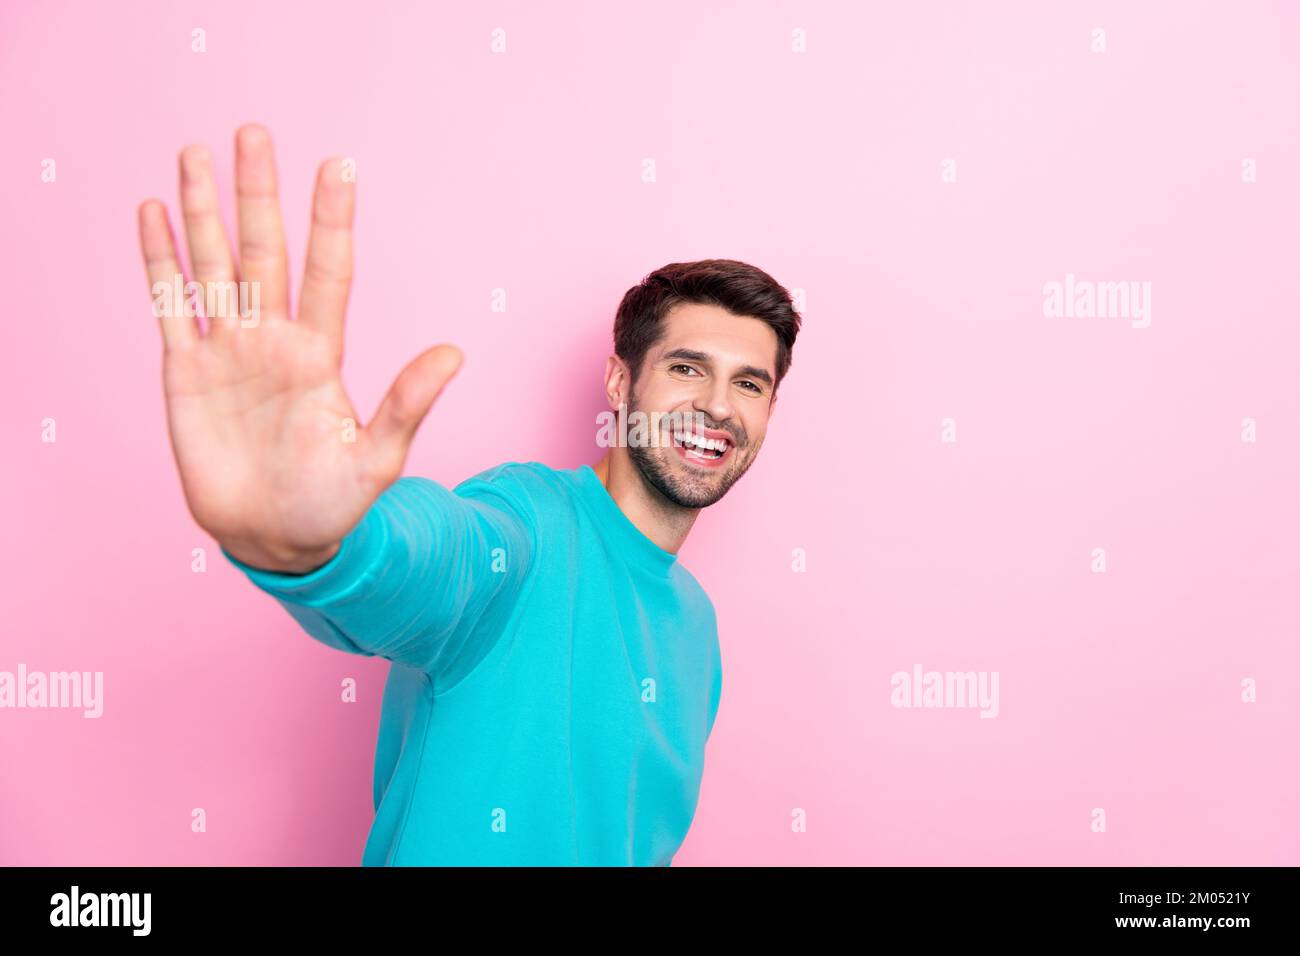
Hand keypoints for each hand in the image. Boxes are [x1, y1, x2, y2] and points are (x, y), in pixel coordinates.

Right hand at [137, 124, 461, 572]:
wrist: (275, 539)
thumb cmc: (333, 504)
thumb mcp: (377, 457)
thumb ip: (407, 404)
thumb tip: (455, 353)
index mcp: (320, 353)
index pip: (328, 272)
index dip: (331, 220)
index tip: (339, 166)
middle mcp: (273, 339)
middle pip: (263, 252)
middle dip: (258, 194)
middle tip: (255, 132)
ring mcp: (228, 352)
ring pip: (212, 266)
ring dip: (203, 212)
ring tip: (195, 153)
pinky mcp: (186, 373)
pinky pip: (171, 308)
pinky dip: (160, 263)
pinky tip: (154, 214)